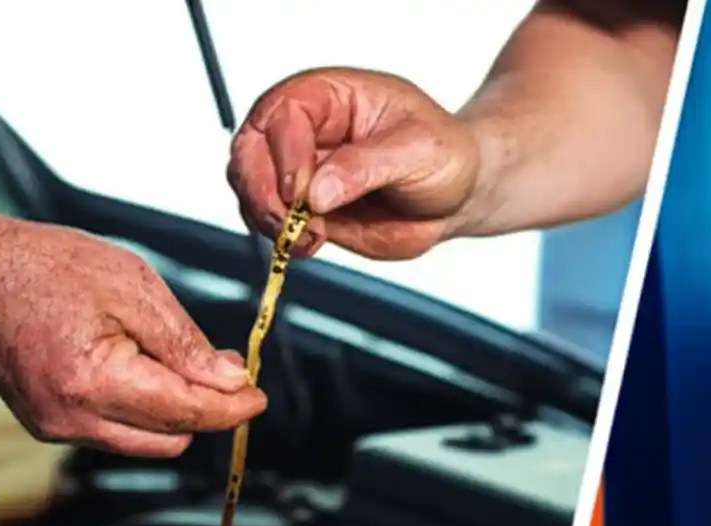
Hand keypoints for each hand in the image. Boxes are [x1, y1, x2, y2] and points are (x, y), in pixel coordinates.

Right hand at [0, 209, 266, 457]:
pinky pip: (115, 431)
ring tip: (180, 360)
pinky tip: (143, 367)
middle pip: (172, 437)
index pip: (188, 413)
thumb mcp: (132, 287)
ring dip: (175, 412)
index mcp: (95, 381)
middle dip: (207, 409)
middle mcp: (72, 417)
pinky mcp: (47, 422)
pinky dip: (141, 408)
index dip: (233, 408)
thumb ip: (186, 342)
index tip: (259, 397)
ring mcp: (55, 425)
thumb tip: (231, 380)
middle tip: (226, 368)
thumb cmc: (42, 267)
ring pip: (146, 441)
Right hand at [228, 68, 481, 259]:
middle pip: (251, 147)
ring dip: (266, 217)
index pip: (283, 113)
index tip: (299, 190)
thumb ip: (366, 167)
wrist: (459, 194)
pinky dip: (279, 236)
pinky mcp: (306, 207)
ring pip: (251, 186)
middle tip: (285, 221)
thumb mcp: (419, 151)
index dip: (284, 152)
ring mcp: (302, 169)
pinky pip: (270, 219)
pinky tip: (308, 244)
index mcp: (332, 96)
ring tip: (304, 237)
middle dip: (259, 188)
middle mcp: (308, 129)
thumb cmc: (445, 155)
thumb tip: (317, 191)